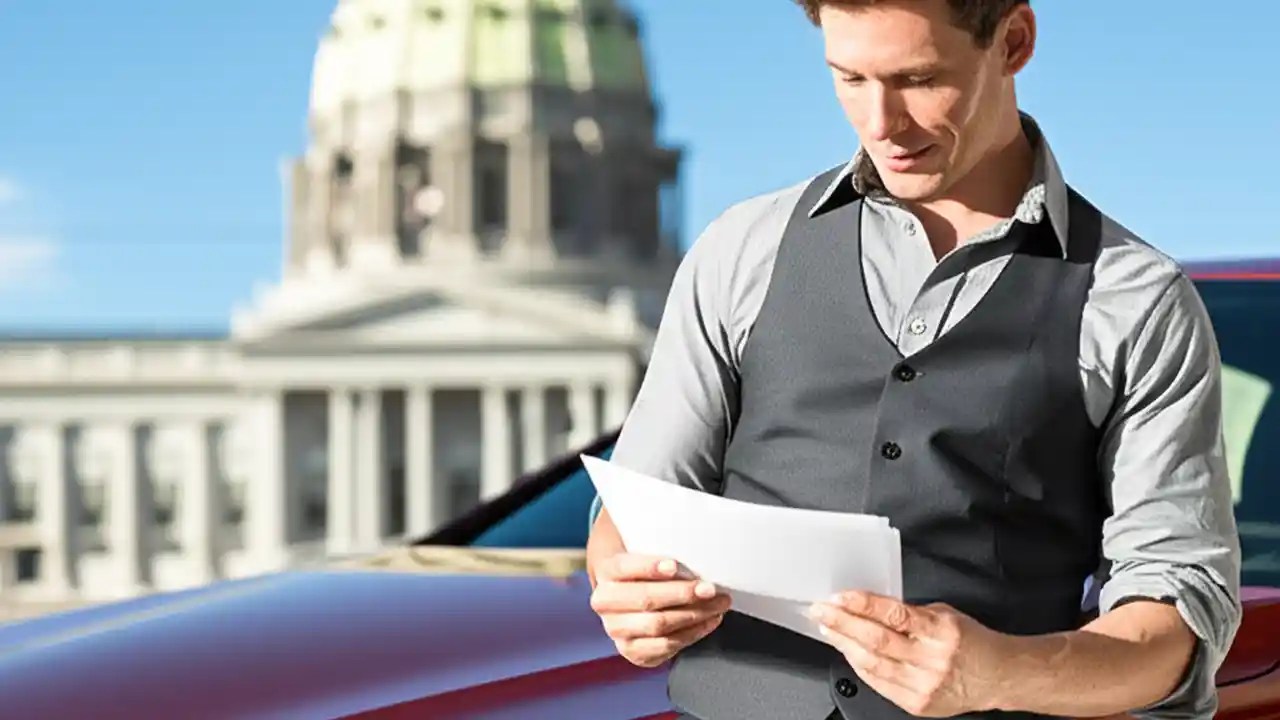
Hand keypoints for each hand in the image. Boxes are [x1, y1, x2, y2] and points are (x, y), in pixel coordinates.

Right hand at [589, 553, 731, 667]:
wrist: (629, 598)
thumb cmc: (647, 568)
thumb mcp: (646, 549)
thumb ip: (661, 544)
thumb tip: (696, 538)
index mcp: (606, 571)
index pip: (624, 568)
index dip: (649, 567)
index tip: (675, 565)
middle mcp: (605, 602)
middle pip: (645, 600)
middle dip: (682, 594)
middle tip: (710, 588)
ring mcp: (617, 629)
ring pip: (658, 625)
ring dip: (694, 614)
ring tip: (719, 603)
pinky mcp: (632, 650)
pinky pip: (666, 646)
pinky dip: (693, 633)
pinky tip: (710, 620)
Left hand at [809, 591, 1011, 716]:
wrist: (998, 676)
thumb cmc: (972, 642)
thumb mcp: (944, 614)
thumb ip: (909, 613)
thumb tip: (870, 607)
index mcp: (940, 631)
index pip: (894, 614)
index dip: (862, 604)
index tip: (839, 597)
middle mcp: (931, 659)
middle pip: (877, 640)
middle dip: (843, 623)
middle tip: (821, 611)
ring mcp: (923, 685)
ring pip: (873, 664)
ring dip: (845, 645)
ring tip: (829, 630)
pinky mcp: (917, 704)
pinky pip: (879, 684)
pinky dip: (860, 667)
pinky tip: (849, 653)